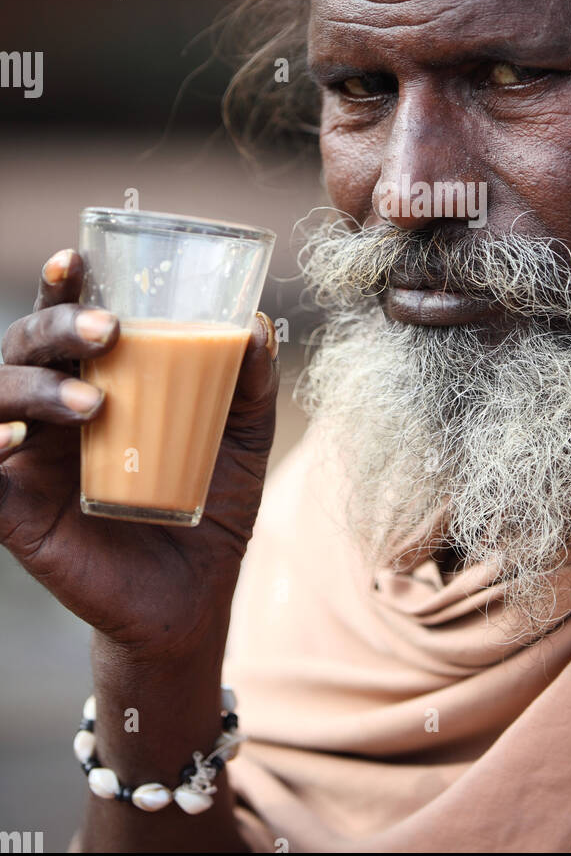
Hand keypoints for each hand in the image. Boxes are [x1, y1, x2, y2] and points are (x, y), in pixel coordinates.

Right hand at [0, 248, 278, 662]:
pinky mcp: (15, 513)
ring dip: (33, 386)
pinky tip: (10, 443)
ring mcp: (29, 460)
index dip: (59, 284)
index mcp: (99, 381)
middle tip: (106, 329)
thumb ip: (250, 383)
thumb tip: (259, 324)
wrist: (197, 597)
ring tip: (93, 405)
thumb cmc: (213, 503)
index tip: (75, 258)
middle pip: (25, 345)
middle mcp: (53, 411)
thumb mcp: (242, 439)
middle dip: (54, 325)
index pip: (65, 319)